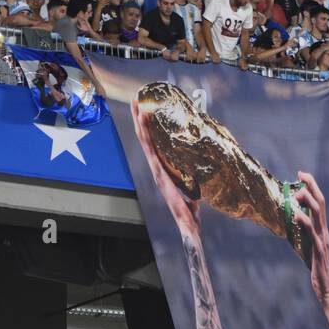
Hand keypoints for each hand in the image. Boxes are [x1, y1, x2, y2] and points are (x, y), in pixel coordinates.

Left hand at [132, 96, 199, 240]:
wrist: (187, 228)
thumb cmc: (189, 221)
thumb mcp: (189, 216)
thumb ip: (189, 216)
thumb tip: (191, 219)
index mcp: (162, 176)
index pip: (150, 149)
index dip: (145, 131)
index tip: (142, 112)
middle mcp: (158, 171)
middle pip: (145, 141)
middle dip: (140, 121)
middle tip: (137, 100)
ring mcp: (159, 171)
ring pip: (148, 144)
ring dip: (143, 125)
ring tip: (140, 106)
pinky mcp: (164, 172)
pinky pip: (155, 149)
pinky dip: (152, 135)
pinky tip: (152, 125)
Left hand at [293, 172, 328, 309]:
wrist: (326, 290)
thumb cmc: (317, 271)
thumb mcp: (309, 249)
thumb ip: (304, 235)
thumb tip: (292, 222)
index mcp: (323, 230)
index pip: (320, 203)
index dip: (312, 187)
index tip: (302, 175)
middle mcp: (325, 232)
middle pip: (321, 202)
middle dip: (311, 185)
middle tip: (300, 174)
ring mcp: (322, 239)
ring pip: (317, 213)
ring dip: (307, 199)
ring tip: (296, 192)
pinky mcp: (318, 249)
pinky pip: (311, 231)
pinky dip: (303, 220)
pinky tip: (294, 213)